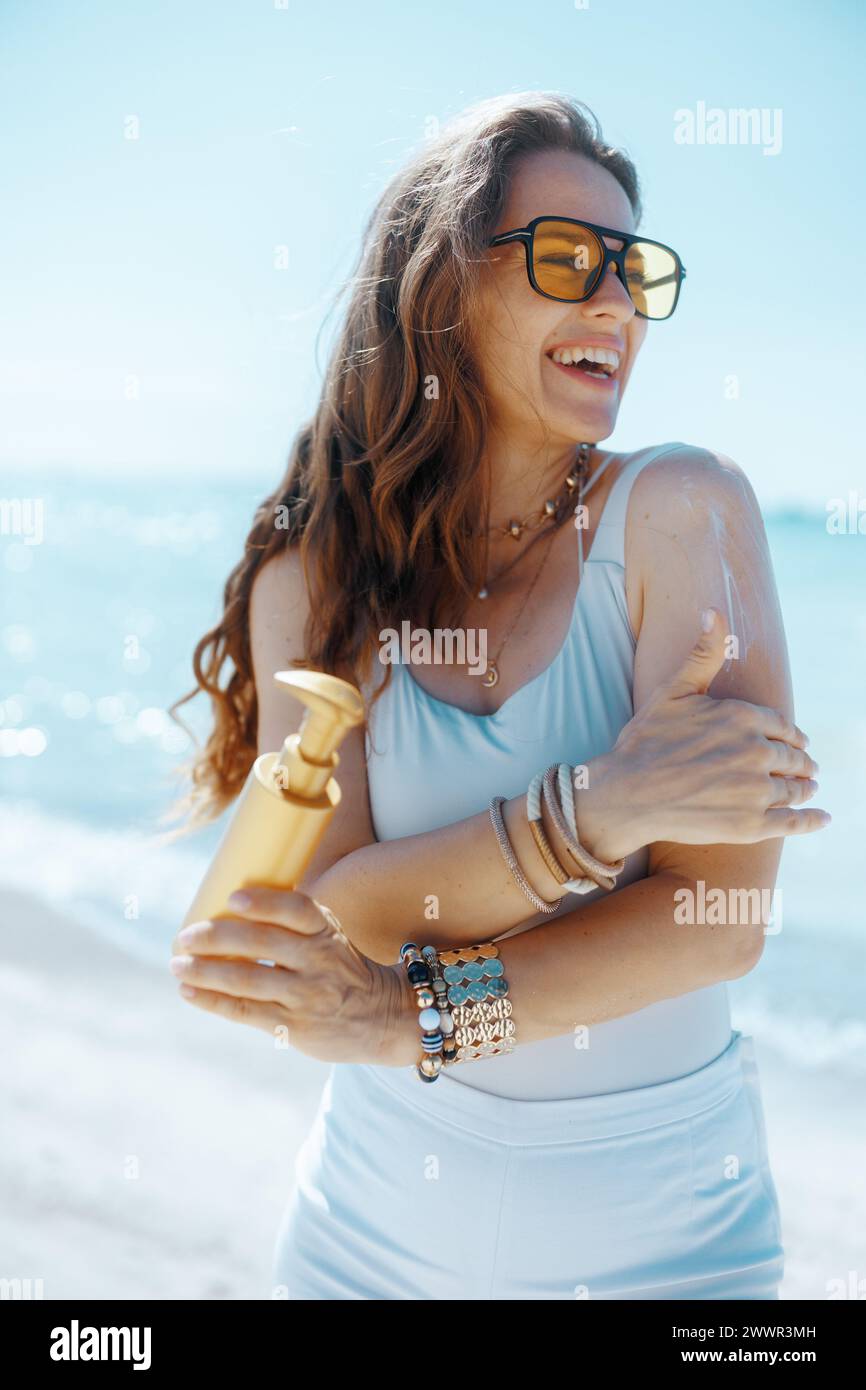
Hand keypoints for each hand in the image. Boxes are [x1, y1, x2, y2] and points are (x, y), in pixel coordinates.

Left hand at [169, 887, 415, 1065]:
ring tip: (178, 964)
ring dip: (205, 970)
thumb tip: (224, 906)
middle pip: (262, 943)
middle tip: (185, 935)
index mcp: (326, 931)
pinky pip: (246, 1011)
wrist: (381, 1018)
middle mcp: (318, 961)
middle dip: (217, 937)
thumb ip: (291, 924)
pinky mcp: (294, 1027)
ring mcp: (306, 995)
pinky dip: (212, 1000)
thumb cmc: (340, 968)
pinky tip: (189, 991)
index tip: (233, 897)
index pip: (297, 910)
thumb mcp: (329, 936)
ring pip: (247, 979)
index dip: (265, 902)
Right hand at [578, 608, 829, 859]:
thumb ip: (703, 654)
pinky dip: (812, 820)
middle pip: (792, 758)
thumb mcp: (674, 691)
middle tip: (805, 769)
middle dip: (800, 763)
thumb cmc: (646, 741)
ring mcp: (755, 791)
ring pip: (795, 788)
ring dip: (806, 789)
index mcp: (742, 717)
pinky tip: (821, 817)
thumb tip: (712, 611)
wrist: (626, 794)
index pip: (782, 726)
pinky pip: (794, 821)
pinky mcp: (751, 826)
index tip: (796, 742)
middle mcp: (755, 752)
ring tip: (808, 790)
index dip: (790, 735)